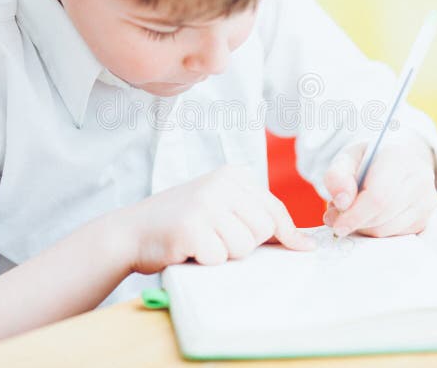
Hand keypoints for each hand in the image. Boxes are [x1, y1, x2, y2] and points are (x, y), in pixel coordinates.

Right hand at [123, 165, 315, 274]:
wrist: (132, 231)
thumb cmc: (182, 223)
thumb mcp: (221, 208)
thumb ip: (257, 219)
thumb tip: (304, 243)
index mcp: (233, 175)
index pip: (275, 209)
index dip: (288, 234)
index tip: (303, 248)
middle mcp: (221, 184)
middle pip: (264, 230)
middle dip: (245, 243)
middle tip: (216, 238)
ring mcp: (206, 204)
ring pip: (244, 247)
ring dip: (223, 254)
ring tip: (201, 242)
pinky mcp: (191, 227)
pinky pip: (219, 258)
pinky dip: (204, 261)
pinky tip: (188, 248)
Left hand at [322, 128, 436, 237]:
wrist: (401, 159)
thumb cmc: (370, 160)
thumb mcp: (347, 158)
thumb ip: (336, 176)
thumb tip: (342, 203)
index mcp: (398, 158)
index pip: (378, 196)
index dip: (355, 215)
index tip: (337, 224)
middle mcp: (418, 179)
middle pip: (381, 215)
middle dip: (354, 222)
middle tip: (337, 216)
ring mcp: (426, 201)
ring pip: (386, 230)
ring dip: (363, 228)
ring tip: (353, 212)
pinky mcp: (425, 219)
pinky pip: (393, 236)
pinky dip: (375, 231)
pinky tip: (370, 216)